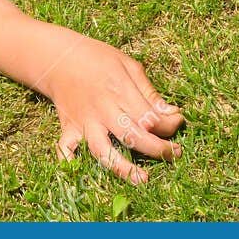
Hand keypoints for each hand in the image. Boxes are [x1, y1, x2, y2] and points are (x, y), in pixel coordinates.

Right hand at [38, 30, 184, 183]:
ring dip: (122, 167)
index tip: (178, 124)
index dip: (168, 125)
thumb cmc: (99, 59)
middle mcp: (102, 110)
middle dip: (157, 149)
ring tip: (142, 180)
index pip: (149, 117)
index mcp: (120, 92)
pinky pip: (66, 150)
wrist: (60, 58)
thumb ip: (149, 92)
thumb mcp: (129, 66)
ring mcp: (84, 122)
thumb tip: (172, 113)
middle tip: (175, 154)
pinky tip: (83, 174)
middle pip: (132, 137)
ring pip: (102, 151)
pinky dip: (71, 163)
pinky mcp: (68, 129)